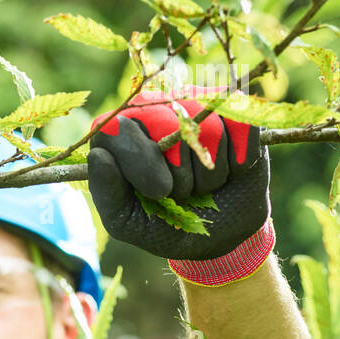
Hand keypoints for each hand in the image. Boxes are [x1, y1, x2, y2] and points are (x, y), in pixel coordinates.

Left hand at [88, 91, 270, 262]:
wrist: (222, 233)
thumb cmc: (166, 225)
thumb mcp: (128, 222)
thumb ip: (108, 193)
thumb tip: (99, 156)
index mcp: (118, 138)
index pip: (117, 128)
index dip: (141, 160)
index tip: (159, 192)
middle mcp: (151, 111)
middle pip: (163, 121)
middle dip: (180, 173)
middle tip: (184, 193)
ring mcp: (194, 105)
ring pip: (205, 125)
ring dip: (211, 171)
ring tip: (205, 185)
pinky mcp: (234, 110)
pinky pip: (240, 123)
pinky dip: (239, 158)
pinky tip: (233, 170)